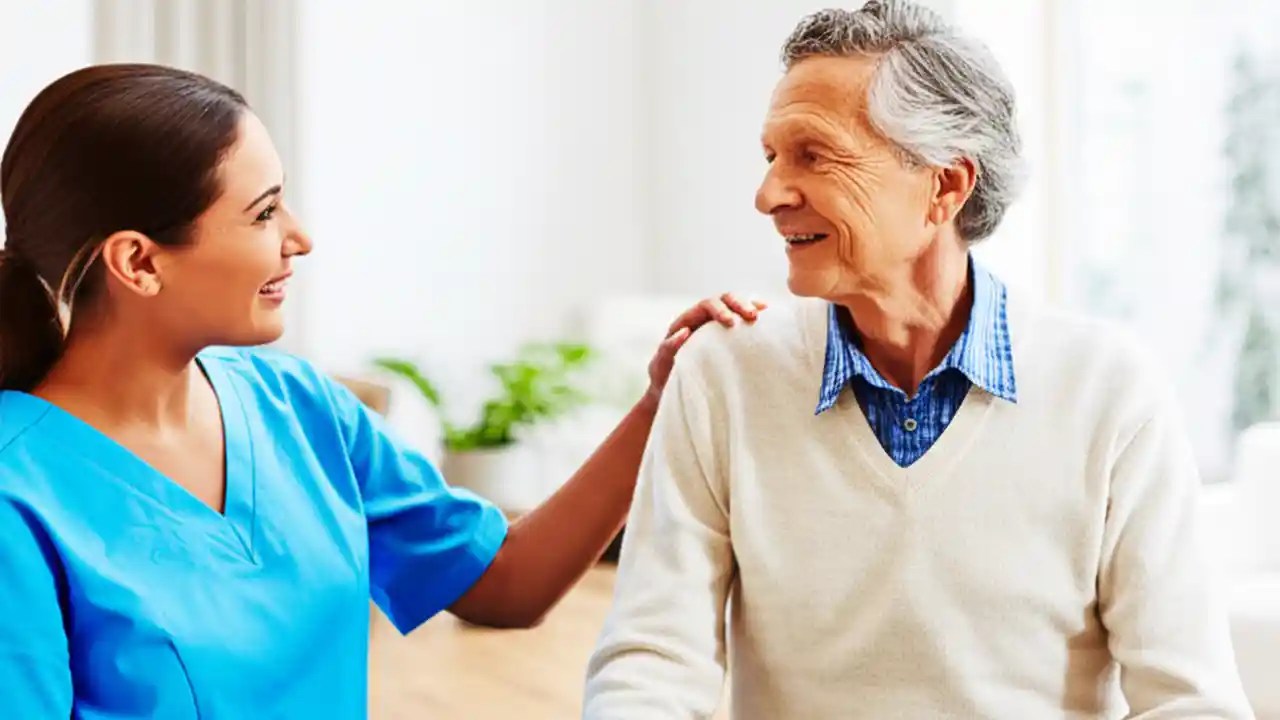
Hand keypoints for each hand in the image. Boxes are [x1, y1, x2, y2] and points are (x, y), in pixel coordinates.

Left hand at [643, 293, 767, 409]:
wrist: (670, 392)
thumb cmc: (664, 379)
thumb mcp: (660, 366)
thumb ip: (668, 348)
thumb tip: (684, 331)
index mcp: (687, 321)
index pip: (706, 305)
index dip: (720, 309)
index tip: (731, 322)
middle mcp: (703, 319)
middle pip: (724, 299)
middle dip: (739, 303)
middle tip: (753, 316)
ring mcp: (717, 327)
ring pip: (736, 307)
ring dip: (750, 306)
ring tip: (764, 313)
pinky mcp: (728, 338)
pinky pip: (743, 322)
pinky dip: (755, 317)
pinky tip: (770, 319)